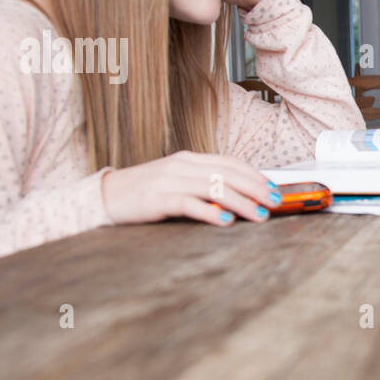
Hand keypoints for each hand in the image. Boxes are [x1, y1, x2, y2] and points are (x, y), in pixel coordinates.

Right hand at [100, 150, 278, 225]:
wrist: (105, 196)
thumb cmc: (144, 194)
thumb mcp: (177, 183)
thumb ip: (204, 186)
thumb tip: (240, 199)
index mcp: (189, 160)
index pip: (230, 163)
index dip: (255, 175)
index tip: (275, 188)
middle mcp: (182, 166)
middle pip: (227, 173)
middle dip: (256, 188)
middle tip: (275, 201)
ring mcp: (169, 181)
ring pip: (214, 187)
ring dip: (241, 202)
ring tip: (259, 214)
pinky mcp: (157, 199)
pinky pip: (189, 203)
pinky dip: (209, 211)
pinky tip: (225, 220)